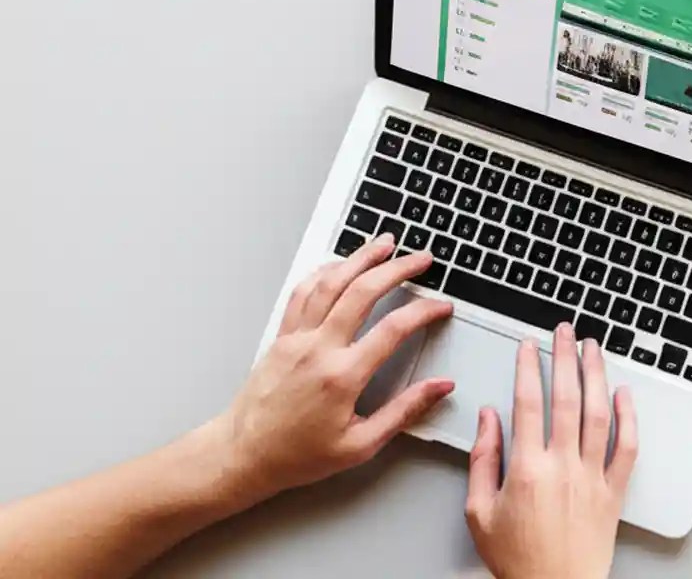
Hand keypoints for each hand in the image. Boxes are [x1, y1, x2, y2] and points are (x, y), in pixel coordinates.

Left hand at [212, 234, 455, 500]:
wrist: (243, 455)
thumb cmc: (299, 455)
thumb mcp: (361, 445)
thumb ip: (404, 411)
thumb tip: (440, 388)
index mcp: (342, 376)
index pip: (393, 329)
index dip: (424, 312)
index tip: (442, 306)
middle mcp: (318, 349)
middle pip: (362, 291)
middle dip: (397, 268)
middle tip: (421, 259)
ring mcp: (297, 338)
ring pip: (330, 282)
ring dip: (360, 258)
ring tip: (384, 244)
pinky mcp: (281, 337)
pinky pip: (303, 293)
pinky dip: (324, 272)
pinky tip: (339, 265)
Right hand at [466, 324, 637, 578]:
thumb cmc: (518, 559)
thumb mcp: (479, 512)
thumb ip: (483, 459)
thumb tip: (488, 418)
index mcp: (527, 469)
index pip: (528, 403)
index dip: (529, 368)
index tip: (529, 346)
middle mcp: (563, 467)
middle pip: (567, 398)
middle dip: (565, 357)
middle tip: (565, 332)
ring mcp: (593, 477)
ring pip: (599, 414)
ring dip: (597, 375)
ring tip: (593, 349)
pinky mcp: (614, 491)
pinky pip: (627, 447)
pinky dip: (629, 417)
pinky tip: (625, 394)